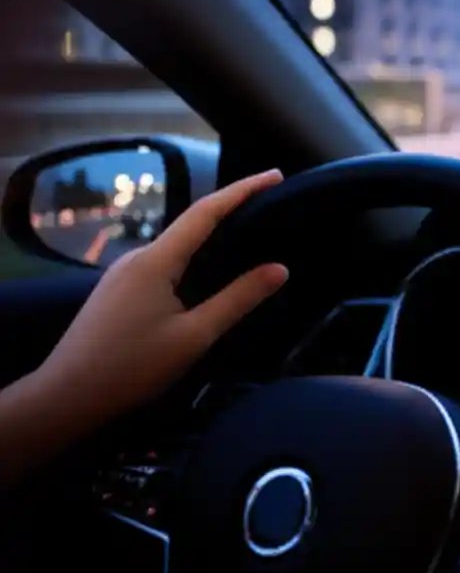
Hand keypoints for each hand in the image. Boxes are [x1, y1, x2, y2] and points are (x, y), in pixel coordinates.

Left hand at [39, 169, 288, 419]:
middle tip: (271, 209)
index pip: (206, 212)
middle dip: (230, 212)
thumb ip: (238, 299)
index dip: (243, 190)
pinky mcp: (117, 291)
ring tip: (248, 242)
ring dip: (210, 239)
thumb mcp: (195, 336)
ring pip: (176, 247)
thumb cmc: (133, 367)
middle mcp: (137, 257)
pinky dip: (192, 260)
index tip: (275, 175)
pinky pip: (162, 264)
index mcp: (156, 260)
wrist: (65, 397)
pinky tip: (207, 277)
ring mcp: (123, 274)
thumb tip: (279, 268)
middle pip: (191, 225)